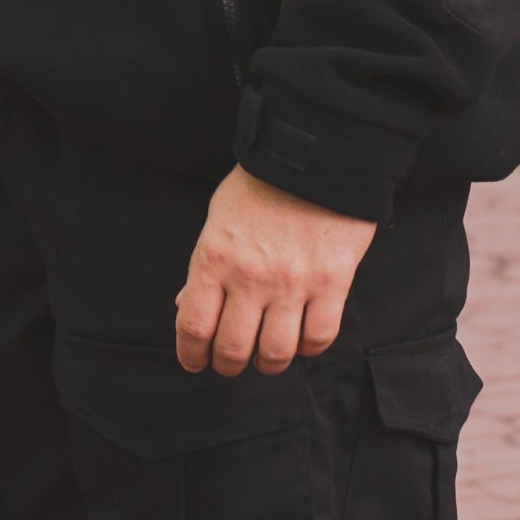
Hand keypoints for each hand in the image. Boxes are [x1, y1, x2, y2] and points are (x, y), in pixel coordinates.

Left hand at [175, 168, 377, 376]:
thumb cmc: (262, 184)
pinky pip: (319, 337)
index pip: (194, 327)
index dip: (191, 354)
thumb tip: (186, 306)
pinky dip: (308, 347)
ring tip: (267, 354)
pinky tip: (302, 337)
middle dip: (227, 365)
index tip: (195, 361)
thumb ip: (205, 266)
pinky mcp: (332, 282)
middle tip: (230, 360)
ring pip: (276, 353)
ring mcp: (293, 282)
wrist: (315, 154)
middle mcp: (250, 276)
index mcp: (214, 257)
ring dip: (268, 363)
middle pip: (233, 350)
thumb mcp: (218, 217)